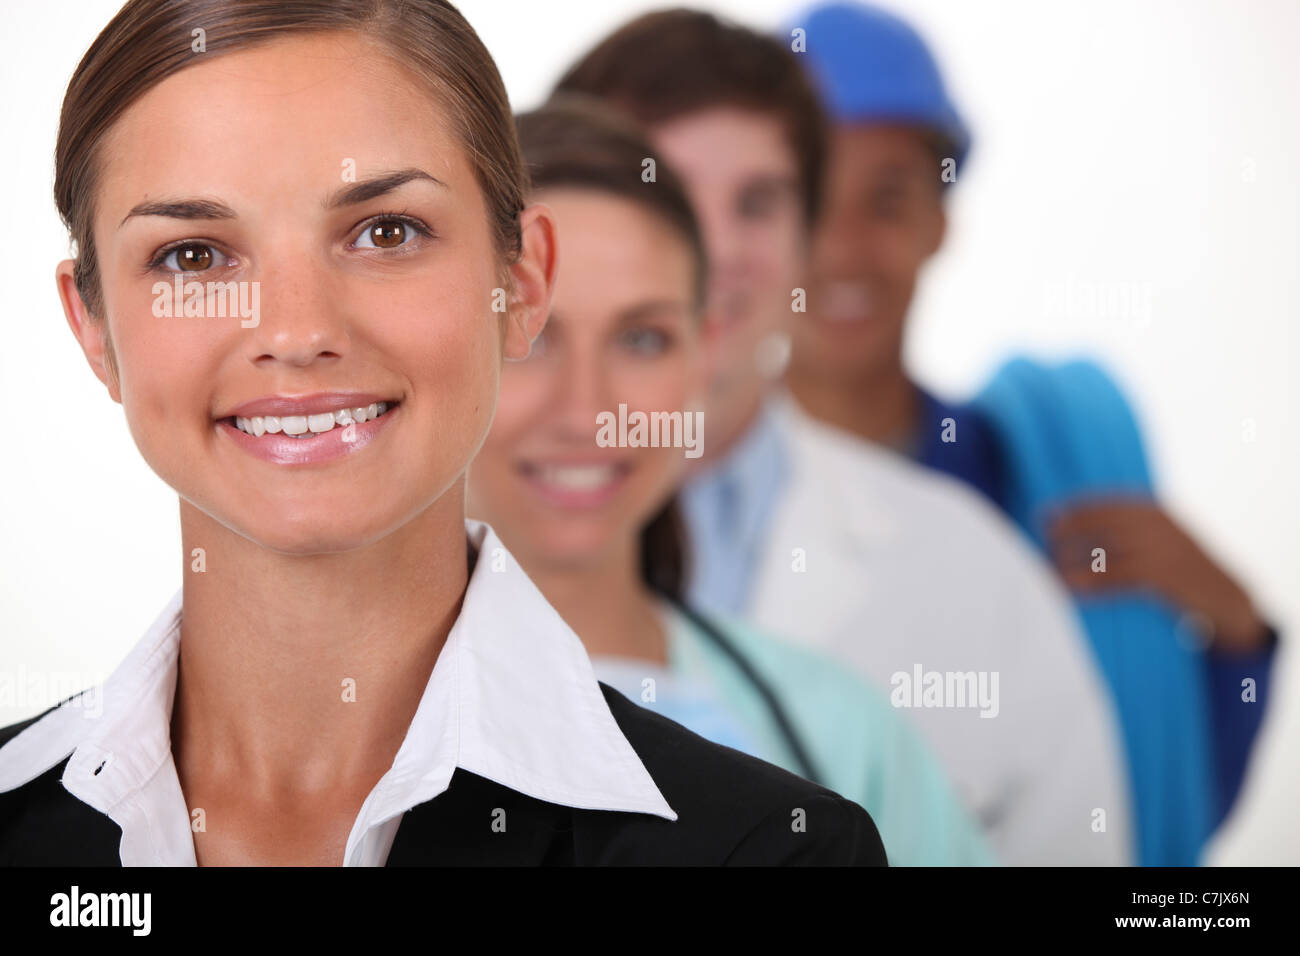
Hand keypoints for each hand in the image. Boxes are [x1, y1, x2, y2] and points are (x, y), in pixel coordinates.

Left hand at [1046, 498, 1269, 653]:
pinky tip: (1072, 588)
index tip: (1044, 515)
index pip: (1106, 502)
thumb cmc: (1182, 572)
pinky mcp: (1166, 576)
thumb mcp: (1160, 541)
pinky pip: (1119, 576)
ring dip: (1075, 559)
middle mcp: (1159, 524)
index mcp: (1155, 511)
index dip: (1073, 507)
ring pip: (1107, 550)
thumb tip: (1073, 531)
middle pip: (1103, 521)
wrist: (1228, 599)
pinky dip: (1092, 582)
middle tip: (1045, 539)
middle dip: (1069, 528)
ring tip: (1051, 570)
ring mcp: (1164, 548)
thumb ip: (1127, 532)